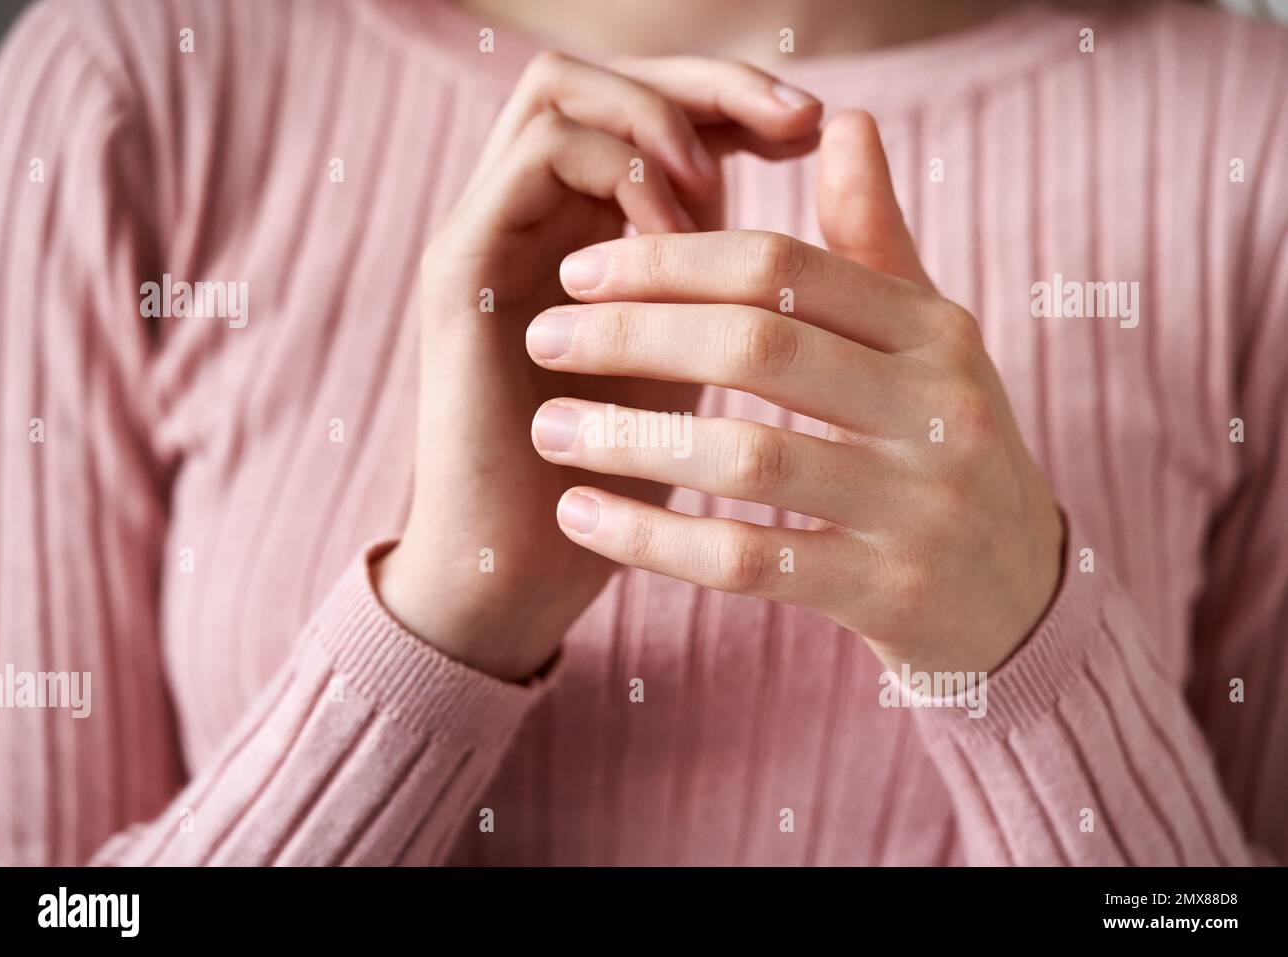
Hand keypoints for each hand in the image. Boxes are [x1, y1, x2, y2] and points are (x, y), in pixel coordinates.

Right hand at [377, 52, 822, 679]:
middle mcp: (527, 215)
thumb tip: (826, 213)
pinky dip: (620, 171)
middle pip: (598, 72)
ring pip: (557, 91)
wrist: (535, 564)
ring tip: (723, 187)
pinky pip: (537, 157)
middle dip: (703, 84)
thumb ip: (746, 274)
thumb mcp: (712, 355)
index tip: (812, 129)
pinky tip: (680, 232)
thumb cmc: (638, 472)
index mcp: (582, 229)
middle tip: (789, 124)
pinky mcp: (460, 266)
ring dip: (659, 121)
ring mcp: (487, 233)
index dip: (728, 94)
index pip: (646, 103)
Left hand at [525, 111, 1064, 675]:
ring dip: (630, 438)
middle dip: (634, 336)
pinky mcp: (888, 594)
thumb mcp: (929, 343)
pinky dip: (655, 540)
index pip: (782, 271)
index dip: (669, 261)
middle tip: (542, 336)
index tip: (579, 270)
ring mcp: (918, 508)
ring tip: (546, 427)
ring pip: (746, 457)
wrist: (1018, 596)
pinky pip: (749, 563)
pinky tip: (580, 517)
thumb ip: (877, 241)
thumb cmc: (945, 449)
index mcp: (936, 333)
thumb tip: (845, 121)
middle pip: (758, 347)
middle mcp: (937, 410)